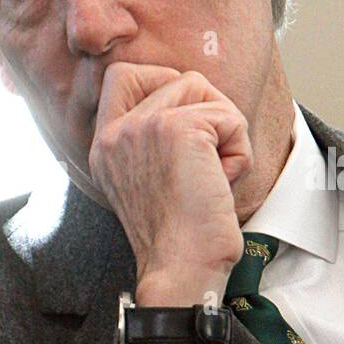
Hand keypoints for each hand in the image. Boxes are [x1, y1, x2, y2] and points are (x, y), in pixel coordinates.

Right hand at [88, 63, 251, 297]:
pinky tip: (221, 182)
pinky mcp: (177, 129)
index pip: (121, 75)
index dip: (161, 83)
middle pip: (178, 78)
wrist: (181, 268)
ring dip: (224, 130)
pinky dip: (238, 150)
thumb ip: (152, 139)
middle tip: (207, 154)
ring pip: (203, 90)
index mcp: (104, 145)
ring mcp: (143, 127)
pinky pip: (228, 116)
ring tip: (212, 174)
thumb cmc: (177, 235)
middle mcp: (116, 132)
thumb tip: (192, 97)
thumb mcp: (147, 179)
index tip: (183, 122)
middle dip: (206, 109)